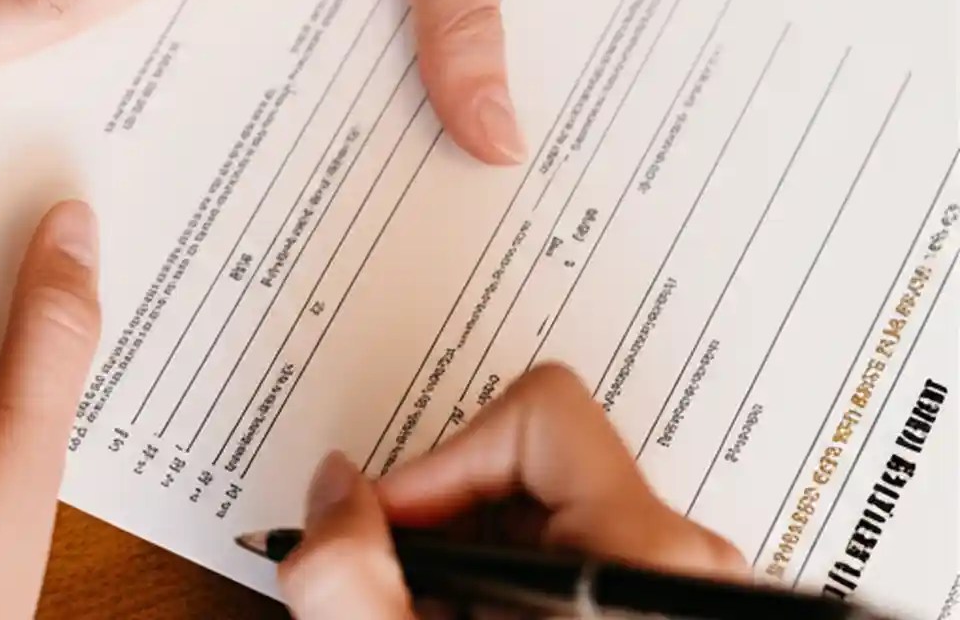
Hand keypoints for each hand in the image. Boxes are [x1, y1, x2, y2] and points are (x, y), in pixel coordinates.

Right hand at [277, 364, 746, 618]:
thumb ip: (347, 581)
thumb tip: (335, 489)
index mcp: (639, 562)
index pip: (540, 416)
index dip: (442, 460)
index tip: (390, 526)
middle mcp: (681, 561)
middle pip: (537, 460)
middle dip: (446, 520)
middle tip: (405, 590)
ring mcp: (681, 586)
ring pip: (551, 508)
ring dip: (472, 559)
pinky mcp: (667, 605)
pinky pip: (575, 549)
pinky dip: (509, 585)